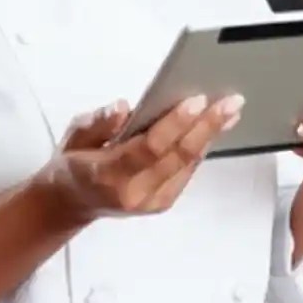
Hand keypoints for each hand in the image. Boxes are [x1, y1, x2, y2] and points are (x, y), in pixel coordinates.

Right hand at [36, 94, 243, 224]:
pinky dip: (201, 147)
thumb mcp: (73, 136)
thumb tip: (122, 108)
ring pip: (188, 164)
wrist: (72, 202)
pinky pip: (187, 171)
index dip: (175, 124)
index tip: (196, 100)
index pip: (149, 148)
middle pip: (177, 157)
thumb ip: (97, 122)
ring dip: (210, 136)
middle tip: (229, 102)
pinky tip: (213, 128)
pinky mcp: (163, 202)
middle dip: (206, 126)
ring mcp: (152, 201)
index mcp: (108, 176)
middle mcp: (134, 193)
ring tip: (229, 110)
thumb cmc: (74, 165)